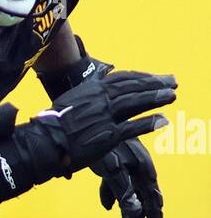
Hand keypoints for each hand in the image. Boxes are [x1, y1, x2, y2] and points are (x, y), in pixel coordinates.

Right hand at [26, 68, 175, 176]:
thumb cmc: (55, 121)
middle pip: (134, 87)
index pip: (123, 78)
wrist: (45, 141)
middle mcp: (101, 99)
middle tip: (172, 82)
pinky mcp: (107, 136)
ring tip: (172, 95)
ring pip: (135, 103)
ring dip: (156, 98)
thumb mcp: (73, 97)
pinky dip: (148, 123)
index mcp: (93, 89)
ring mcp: (105, 117)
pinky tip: (162, 119)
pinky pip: (132, 127)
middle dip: (155, 84)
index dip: (142, 77)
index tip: (155, 78)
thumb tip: (103, 76)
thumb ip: (91, 88)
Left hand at [92, 139, 162, 217]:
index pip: (151, 199)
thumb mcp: (111, 169)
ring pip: (130, 193)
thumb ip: (122, 191)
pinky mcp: (113, 162)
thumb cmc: (101, 144)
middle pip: (142, 199)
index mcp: (141, 170)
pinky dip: (114, 197)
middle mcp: (137, 168)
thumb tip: (134, 213)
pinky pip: (117, 185)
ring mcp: (126, 165)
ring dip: (126, 211)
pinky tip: (109, 206)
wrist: (89, 123)